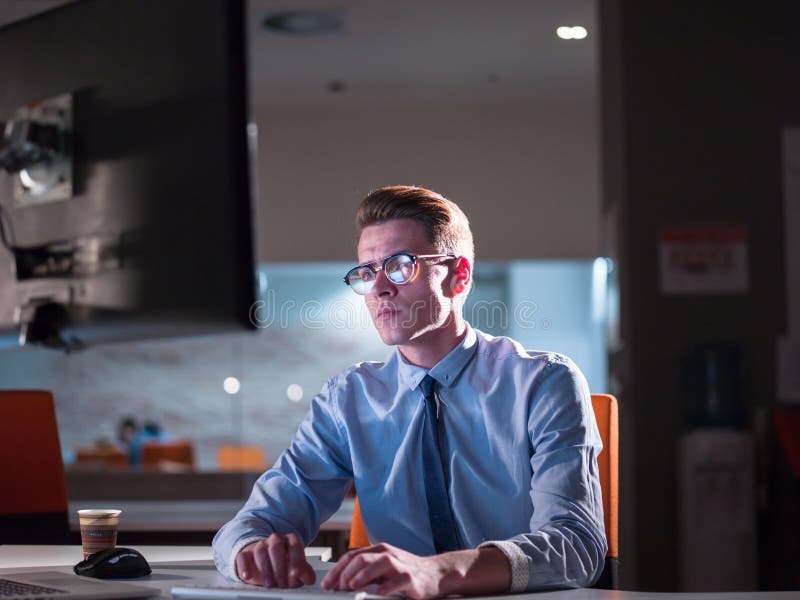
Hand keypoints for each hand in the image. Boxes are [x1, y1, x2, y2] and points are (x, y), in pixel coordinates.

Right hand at [235, 533, 315, 587]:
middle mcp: (274, 540)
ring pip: (260, 550)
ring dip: (265, 569)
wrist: (261, 560)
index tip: (296, 574)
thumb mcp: (294, 567)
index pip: (294, 545)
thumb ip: (304, 571)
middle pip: (276, 546)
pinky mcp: (245, 554)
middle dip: (280, 566)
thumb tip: (310, 579)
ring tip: (270, 585)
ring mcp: (259, 545)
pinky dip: (244, 566)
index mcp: (289, 541)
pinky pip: (243, 556)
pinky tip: (247, 576)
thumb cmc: (282, 564)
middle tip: (282, 584)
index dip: (296, 560)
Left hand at [321, 543, 446, 598]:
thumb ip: (366, 573)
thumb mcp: (383, 569)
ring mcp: (401, 564)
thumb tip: (342, 584)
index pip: (352, 556)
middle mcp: (388, 554)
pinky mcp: (413, 578)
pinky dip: (389, 586)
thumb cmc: (407, 572)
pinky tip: (380, 593)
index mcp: (379, 551)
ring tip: (352, 586)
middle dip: (346, 572)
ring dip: (364, 574)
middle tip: (338, 587)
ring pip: (380, 563)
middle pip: (362, 557)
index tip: (327, 584)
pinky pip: (400, 579)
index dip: (337, 570)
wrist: (436, 573)